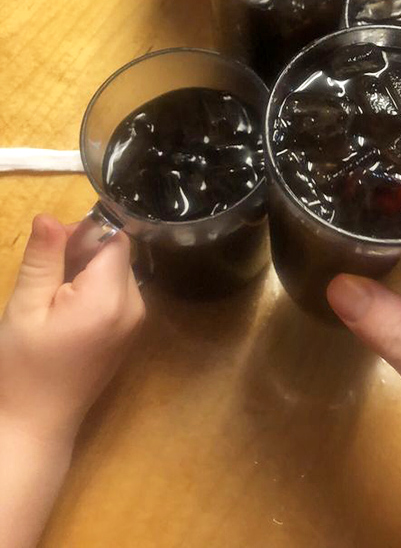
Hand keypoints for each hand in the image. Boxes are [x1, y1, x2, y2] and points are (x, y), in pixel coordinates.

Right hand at [0, 215, 144, 446]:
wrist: (36, 426)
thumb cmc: (24, 369)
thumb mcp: (25, 308)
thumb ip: (43, 259)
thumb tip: (50, 216)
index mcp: (110, 299)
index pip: (115, 240)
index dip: (85, 233)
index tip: (54, 246)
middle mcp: (134, 306)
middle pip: (118, 254)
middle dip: (84, 252)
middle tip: (46, 272)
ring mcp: (136, 321)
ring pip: (117, 271)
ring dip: (87, 270)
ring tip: (53, 294)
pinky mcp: (129, 331)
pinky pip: (117, 291)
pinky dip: (93, 288)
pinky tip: (65, 309)